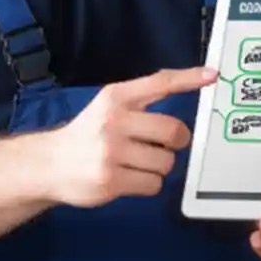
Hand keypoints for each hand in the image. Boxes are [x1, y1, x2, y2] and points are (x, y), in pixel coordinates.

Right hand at [46, 67, 217, 208]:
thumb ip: (144, 96)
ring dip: (159, 166)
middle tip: (164, 145)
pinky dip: (148, 184)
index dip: (189, 78)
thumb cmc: (88, 133)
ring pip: (166, 162)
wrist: (48, 165)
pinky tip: (129, 178)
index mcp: (116, 97)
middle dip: (176, 142)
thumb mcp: (110, 105)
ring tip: (136, 163)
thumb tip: (191, 80)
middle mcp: (114, 121)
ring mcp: (111, 152)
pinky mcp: (111, 180)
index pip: (160, 83)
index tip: (212, 75)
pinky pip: (154, 184)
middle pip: (173, 132)